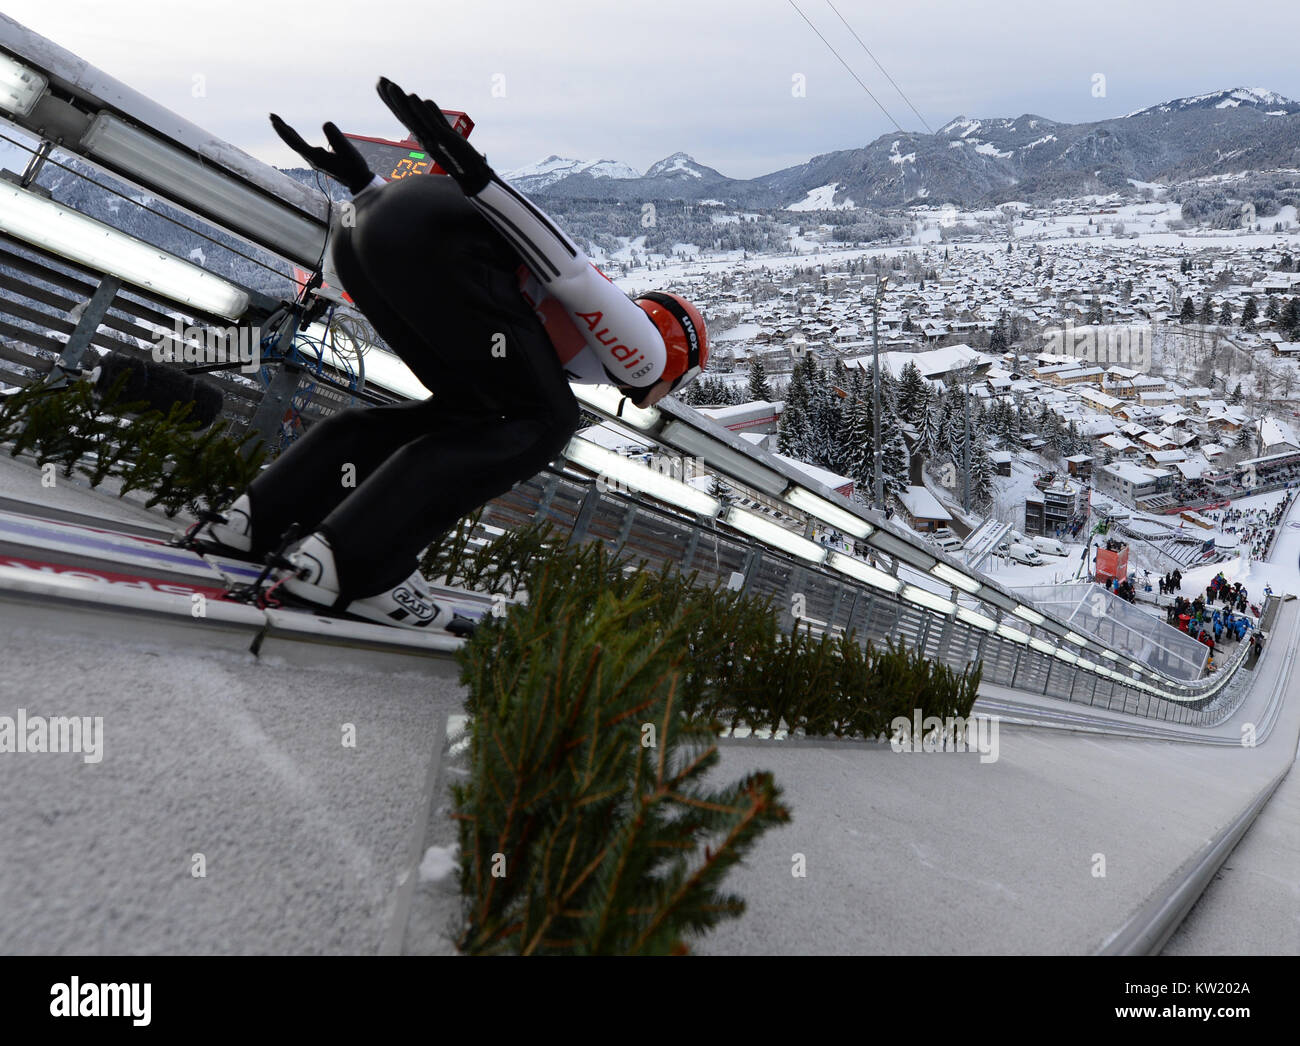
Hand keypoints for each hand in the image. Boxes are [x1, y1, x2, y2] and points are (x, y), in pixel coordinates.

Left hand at [270, 114, 373, 194]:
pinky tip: (294, 134)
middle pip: (292, 142)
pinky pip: (302, 147)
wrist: (358, 181)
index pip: (295, 142)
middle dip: (281, 128)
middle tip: (271, 115)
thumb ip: (337, 137)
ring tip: (279, 122)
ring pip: (296, 144)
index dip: (284, 131)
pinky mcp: (318, 160)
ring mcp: (314, 160)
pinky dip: (295, 138)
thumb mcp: (348, 150)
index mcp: (316, 157)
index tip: (274, 120)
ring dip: (287, 133)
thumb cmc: (354, 167)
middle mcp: (312, 159)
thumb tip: (325, 123)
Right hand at [375, 77, 491, 194]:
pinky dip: (420, 110)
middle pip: (404, 116)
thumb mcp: (444, 132)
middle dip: (390, 98)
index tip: (381, 84)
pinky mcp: (445, 139)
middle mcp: (424, 137)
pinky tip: (412, 96)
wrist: (472, 176)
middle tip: (379, 80)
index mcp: (422, 135)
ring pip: (413, 118)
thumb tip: (425, 101)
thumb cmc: (459, 156)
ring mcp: (433, 138)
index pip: (404, 115)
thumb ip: (434, 117)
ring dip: (401, 102)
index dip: (391, 100)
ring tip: (390, 85)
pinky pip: (430, 123)